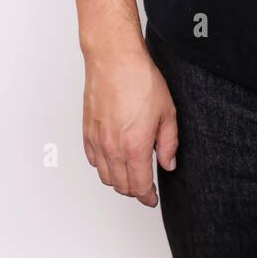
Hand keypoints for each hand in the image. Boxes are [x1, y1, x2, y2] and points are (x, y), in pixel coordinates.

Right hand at [82, 40, 178, 206]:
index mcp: (134, 147)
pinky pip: (93, 160)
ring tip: (130, 173)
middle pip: (121, 185)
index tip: (152, 199)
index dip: (147, 197)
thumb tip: (168, 163)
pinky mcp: (87, 131)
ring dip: (118, 180)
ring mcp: (97, 140)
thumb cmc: (140, 79)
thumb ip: (169, 143)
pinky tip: (113, 158)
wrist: (114, 59)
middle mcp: (112, 148)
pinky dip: (103, 165)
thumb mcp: (167, 112)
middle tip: (145, 186)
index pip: (139, 186)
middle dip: (135, 190)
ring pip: (105, 176)